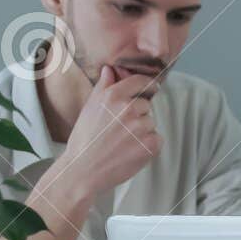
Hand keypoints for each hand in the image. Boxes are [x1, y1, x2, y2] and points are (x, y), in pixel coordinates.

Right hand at [54, 66, 162, 208]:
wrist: (83, 170)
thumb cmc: (84, 139)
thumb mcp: (89, 108)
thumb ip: (103, 86)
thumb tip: (110, 69)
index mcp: (113, 96)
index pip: (141, 81)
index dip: (148, 85)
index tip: (153, 88)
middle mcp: (128, 108)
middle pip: (146, 105)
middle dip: (138, 115)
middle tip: (120, 130)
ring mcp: (141, 127)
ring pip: (151, 123)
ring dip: (142, 131)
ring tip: (122, 142)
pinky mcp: (150, 144)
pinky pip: (157, 138)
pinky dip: (148, 145)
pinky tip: (131, 151)